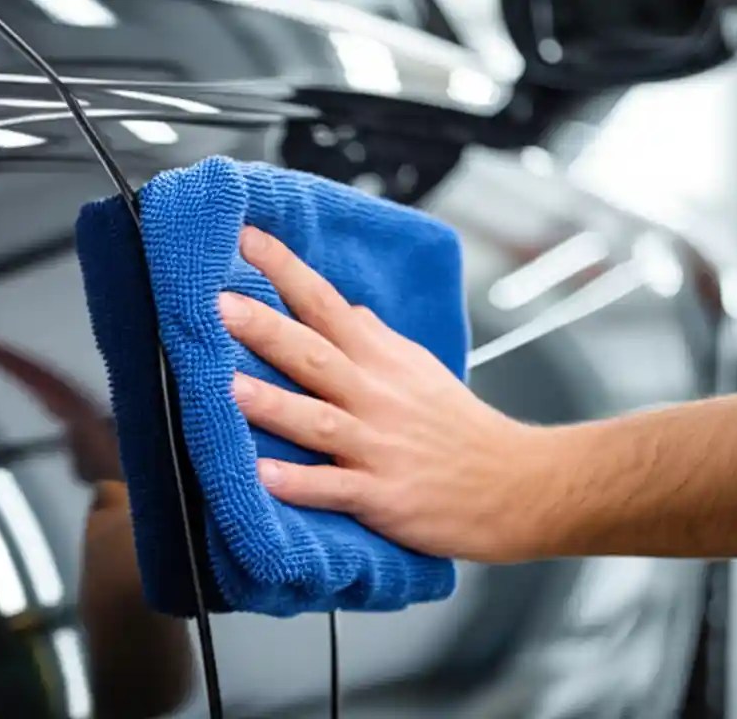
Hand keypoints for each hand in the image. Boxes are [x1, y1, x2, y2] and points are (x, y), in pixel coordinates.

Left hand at [220, 227, 557, 562]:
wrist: (518, 485)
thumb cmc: (463, 428)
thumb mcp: (420, 369)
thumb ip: (375, 337)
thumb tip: (342, 306)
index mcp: (382, 362)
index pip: (326, 303)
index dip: (285, 270)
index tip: (244, 240)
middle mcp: (377, 397)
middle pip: (314, 354)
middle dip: (265, 328)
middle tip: (218, 304)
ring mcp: (379, 447)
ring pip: (319, 420)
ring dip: (273, 404)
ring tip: (228, 388)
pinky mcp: (384, 495)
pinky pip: (336, 488)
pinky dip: (301, 482)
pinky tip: (263, 476)